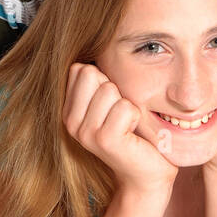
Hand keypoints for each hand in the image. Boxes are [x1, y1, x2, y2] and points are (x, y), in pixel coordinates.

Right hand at [63, 62, 178, 192]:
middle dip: (114, 88)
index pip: (79, 68)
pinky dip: (136, 115)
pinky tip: (134, 132)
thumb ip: (98, 81)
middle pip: (91, 74)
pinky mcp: (104, 139)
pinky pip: (125, 106)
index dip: (103, 79)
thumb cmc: (134, 132)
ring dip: (127, 103)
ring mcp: (85, 132)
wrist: (147, 173)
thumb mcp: (111, 103)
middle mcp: (71, 122)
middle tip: (121, 116)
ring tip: (128, 125)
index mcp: (69, 110)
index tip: (111, 104)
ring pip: (109, 88)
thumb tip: (94, 42)